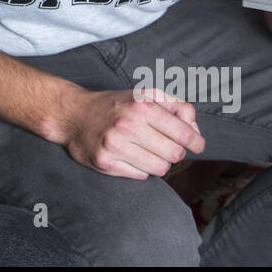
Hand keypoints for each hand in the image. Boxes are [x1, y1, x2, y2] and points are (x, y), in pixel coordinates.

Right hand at [63, 87, 204, 178]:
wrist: (73, 114)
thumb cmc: (115, 105)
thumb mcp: (145, 95)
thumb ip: (176, 106)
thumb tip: (195, 129)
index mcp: (142, 106)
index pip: (184, 133)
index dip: (196, 142)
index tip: (197, 145)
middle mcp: (128, 125)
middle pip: (174, 154)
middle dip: (175, 151)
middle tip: (166, 145)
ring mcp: (115, 146)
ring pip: (159, 168)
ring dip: (159, 162)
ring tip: (148, 151)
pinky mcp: (105, 163)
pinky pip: (140, 175)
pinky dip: (141, 169)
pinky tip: (131, 156)